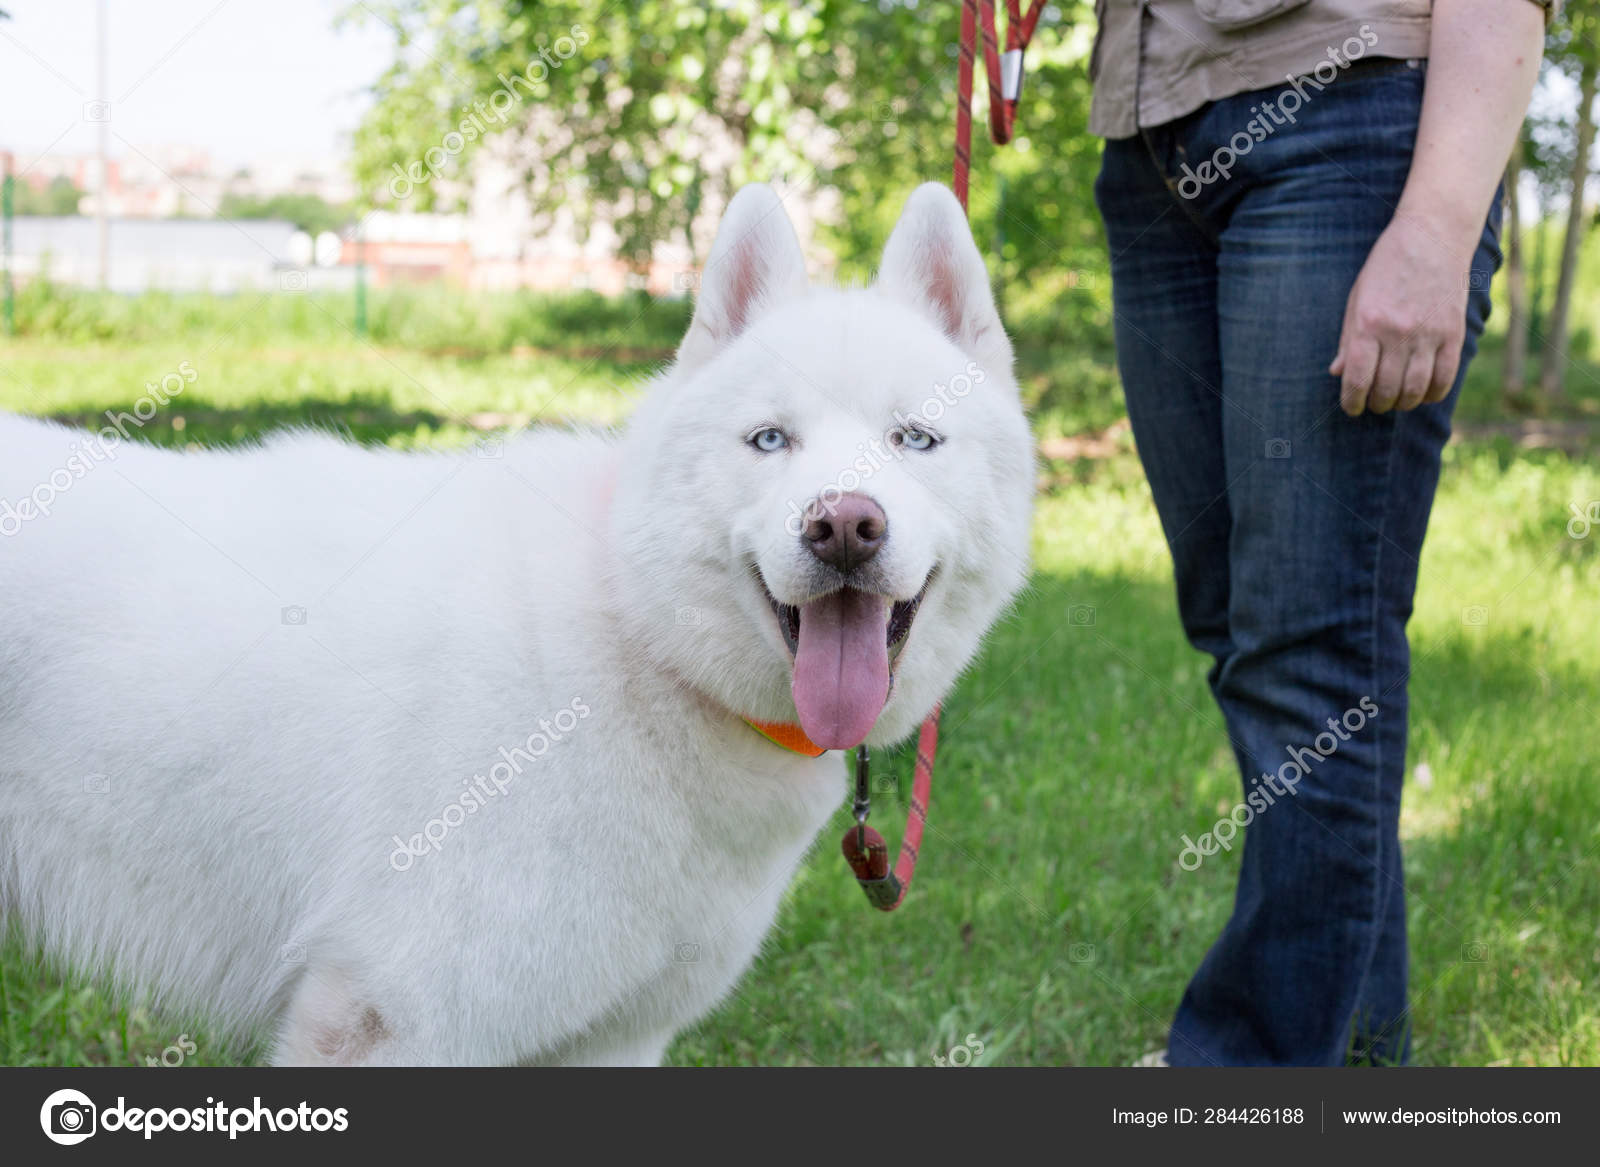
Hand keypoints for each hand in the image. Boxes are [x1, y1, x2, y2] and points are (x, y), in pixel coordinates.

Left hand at [1329, 213, 1473, 416]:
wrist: (1432, 236)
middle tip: (1374, 403)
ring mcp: (1429, 333)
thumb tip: (1338, 374)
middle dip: (1377, 404)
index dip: (1352, 402)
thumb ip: (1348, 339)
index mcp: (1368, 324)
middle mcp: (1398, 332)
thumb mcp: (1357, 299)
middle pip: (1386, 389)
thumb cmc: (1386, 268)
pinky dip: (1433, 394)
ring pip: (1416, 390)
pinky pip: (1445, 378)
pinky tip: (1424, 394)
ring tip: (1397, 400)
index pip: (1357, 379)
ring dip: (1404, 403)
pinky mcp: (1454, 333)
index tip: (1352, 407)